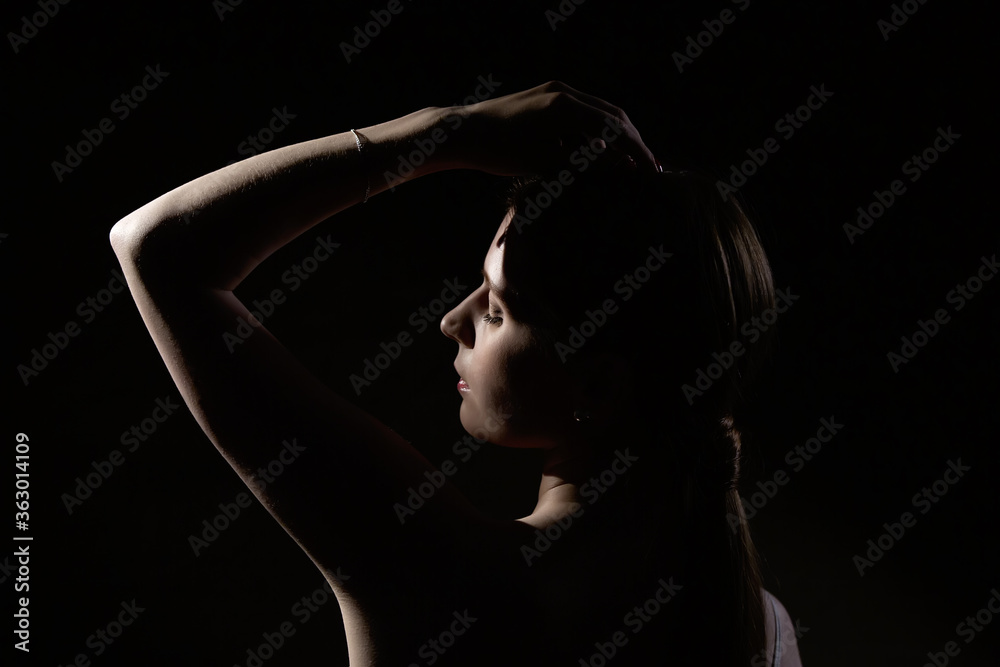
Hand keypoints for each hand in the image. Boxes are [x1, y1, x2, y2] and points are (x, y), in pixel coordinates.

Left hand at [449, 81, 657, 175]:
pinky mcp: (545, 98)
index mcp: (565, 106)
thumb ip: (585, 163)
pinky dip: (594, 132)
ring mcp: (554, 92)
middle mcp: (563, 92)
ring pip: (598, 112)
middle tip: (647, 166)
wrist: (463, 132)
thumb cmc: (499, 151)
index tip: (651, 170)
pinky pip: (580, 112)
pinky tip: (598, 153)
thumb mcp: (545, 163)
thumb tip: (622, 166)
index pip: (615, 127)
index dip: (637, 150)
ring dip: (614, 136)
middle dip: (632, 141)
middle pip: (612, 114)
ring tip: (627, 163)